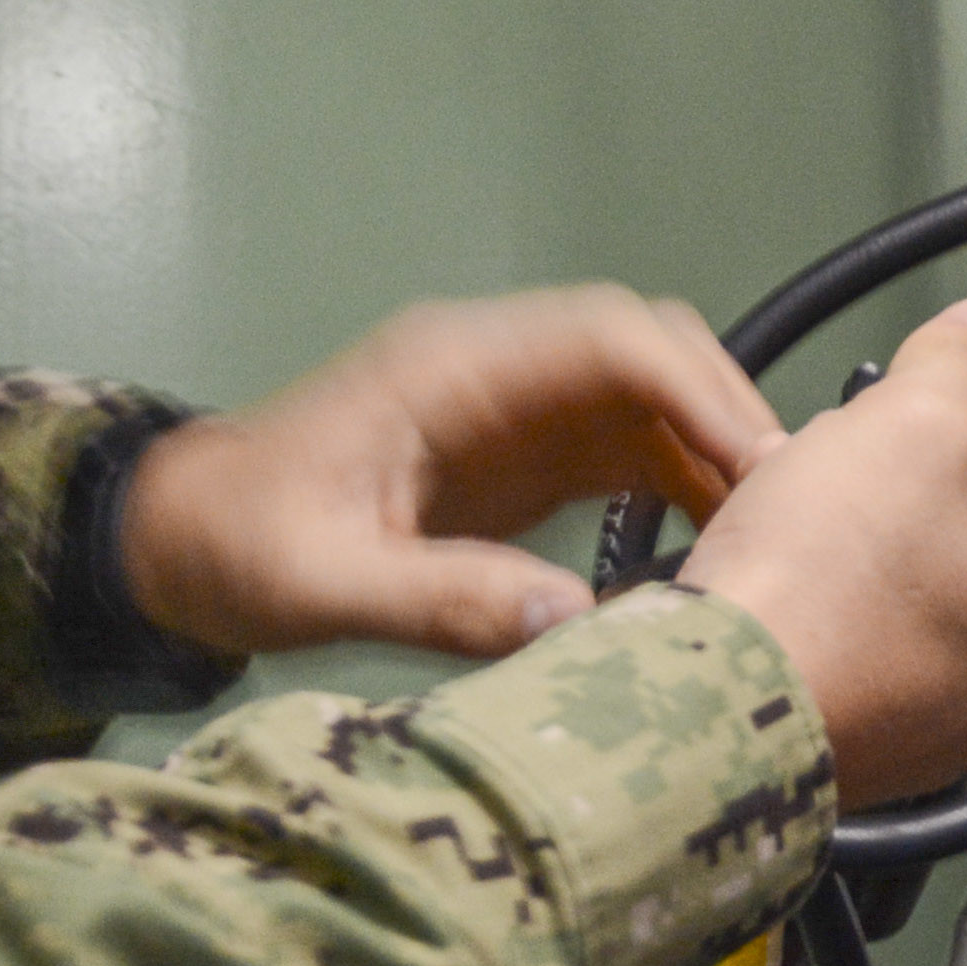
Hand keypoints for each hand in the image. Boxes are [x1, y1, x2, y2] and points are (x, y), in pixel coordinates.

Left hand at [117, 285, 783, 662]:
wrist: (177, 545)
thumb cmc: (233, 547)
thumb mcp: (320, 584)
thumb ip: (440, 600)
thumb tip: (570, 626)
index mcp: (453, 366)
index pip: (608, 339)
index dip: (696, 390)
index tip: (758, 462)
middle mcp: (497, 367)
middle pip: (650, 351)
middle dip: (726, 412)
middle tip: (789, 505)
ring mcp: (514, 406)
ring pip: (653, 396)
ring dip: (714, 451)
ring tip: (769, 536)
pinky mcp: (522, 453)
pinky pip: (630, 445)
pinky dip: (684, 483)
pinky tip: (716, 547)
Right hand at [681, 298, 966, 808]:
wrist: (707, 715)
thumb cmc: (823, 588)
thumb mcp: (905, 428)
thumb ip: (964, 368)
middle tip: (938, 456)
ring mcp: (947, 733)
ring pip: (961, 616)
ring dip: (917, 547)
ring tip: (841, 498)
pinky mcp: (873, 754)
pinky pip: (891, 661)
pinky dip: (861, 606)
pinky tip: (796, 560)